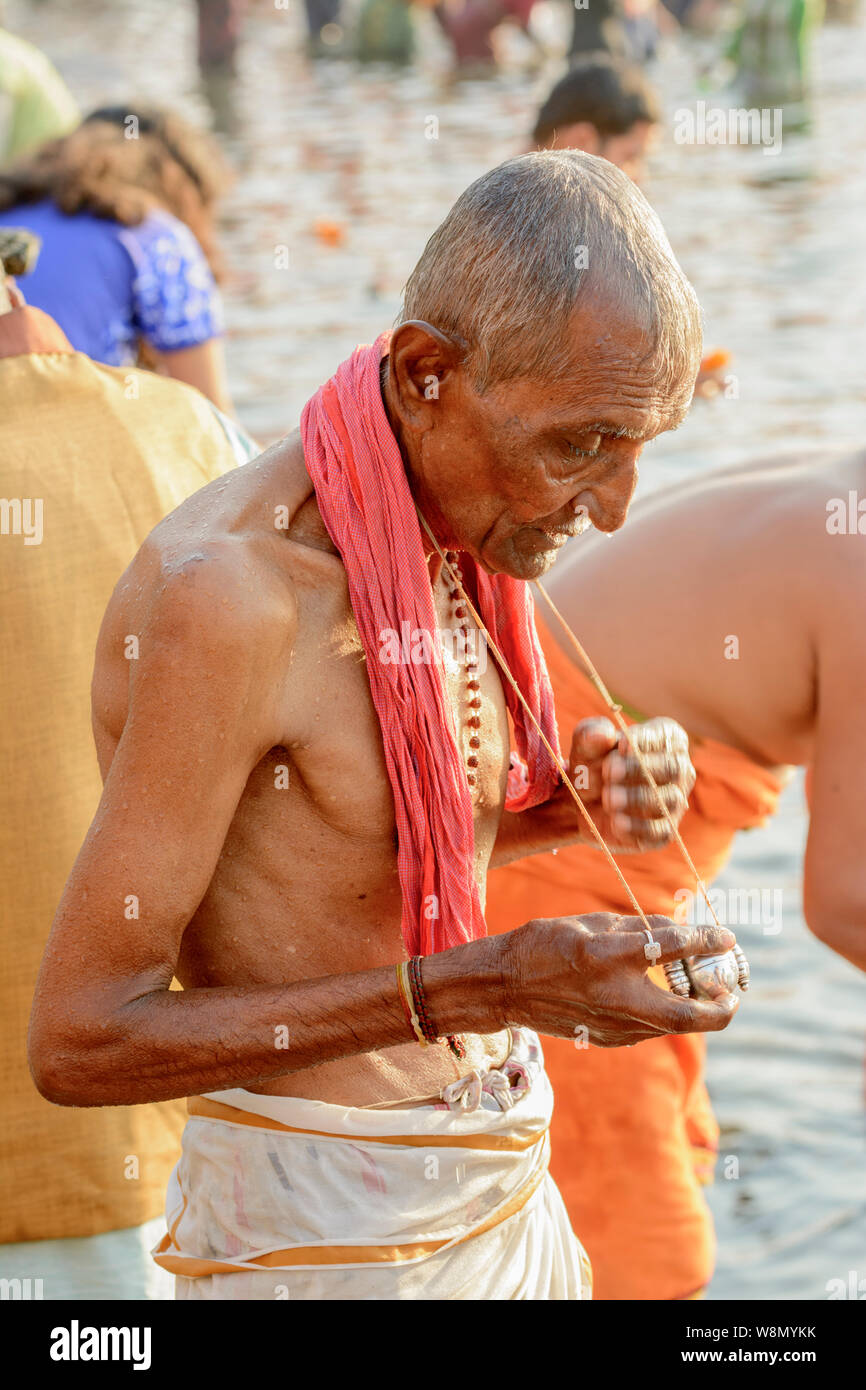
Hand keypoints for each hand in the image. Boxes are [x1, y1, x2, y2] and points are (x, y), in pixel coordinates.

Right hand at [498, 913, 738, 1045]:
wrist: (507, 986)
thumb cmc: (547, 945)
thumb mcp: (592, 923)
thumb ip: (640, 927)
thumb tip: (681, 930)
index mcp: (611, 955)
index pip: (674, 946)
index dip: (707, 940)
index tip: (727, 937)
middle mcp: (616, 996)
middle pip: (689, 1015)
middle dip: (720, 1007)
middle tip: (732, 992)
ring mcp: (614, 1025)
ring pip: (672, 1025)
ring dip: (694, 1010)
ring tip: (701, 989)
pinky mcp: (609, 1039)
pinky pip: (650, 1027)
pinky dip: (666, 1013)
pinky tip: (663, 997)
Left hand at [561, 715, 694, 851]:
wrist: (582, 804)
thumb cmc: (591, 765)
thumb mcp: (584, 747)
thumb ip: (590, 735)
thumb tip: (605, 733)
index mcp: (665, 739)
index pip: (666, 735)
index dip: (644, 740)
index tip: (620, 746)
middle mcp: (677, 770)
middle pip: (673, 767)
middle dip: (640, 769)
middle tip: (608, 771)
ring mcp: (674, 802)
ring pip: (668, 800)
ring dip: (637, 798)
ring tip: (608, 798)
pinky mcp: (663, 831)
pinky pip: (660, 831)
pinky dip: (638, 828)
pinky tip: (616, 823)